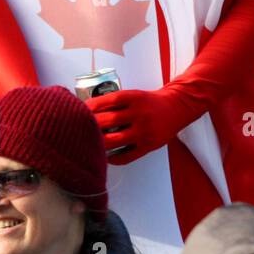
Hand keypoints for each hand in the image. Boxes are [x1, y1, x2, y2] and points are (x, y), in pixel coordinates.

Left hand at [85, 86, 199, 164]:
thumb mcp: (131, 95)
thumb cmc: (148, 102)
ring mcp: (144, 131)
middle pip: (107, 121)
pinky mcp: (149, 146)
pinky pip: (127, 156)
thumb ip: (112, 102)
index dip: (88, 107)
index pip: (105, 102)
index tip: (77, 110)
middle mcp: (139, 114)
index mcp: (132, 98)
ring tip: (88, 142)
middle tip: (77, 128)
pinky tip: (105, 156)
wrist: (176, 107)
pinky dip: (113, 158)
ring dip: (98, 142)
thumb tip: (86, 109)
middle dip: (90, 125)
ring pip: (115, 140)